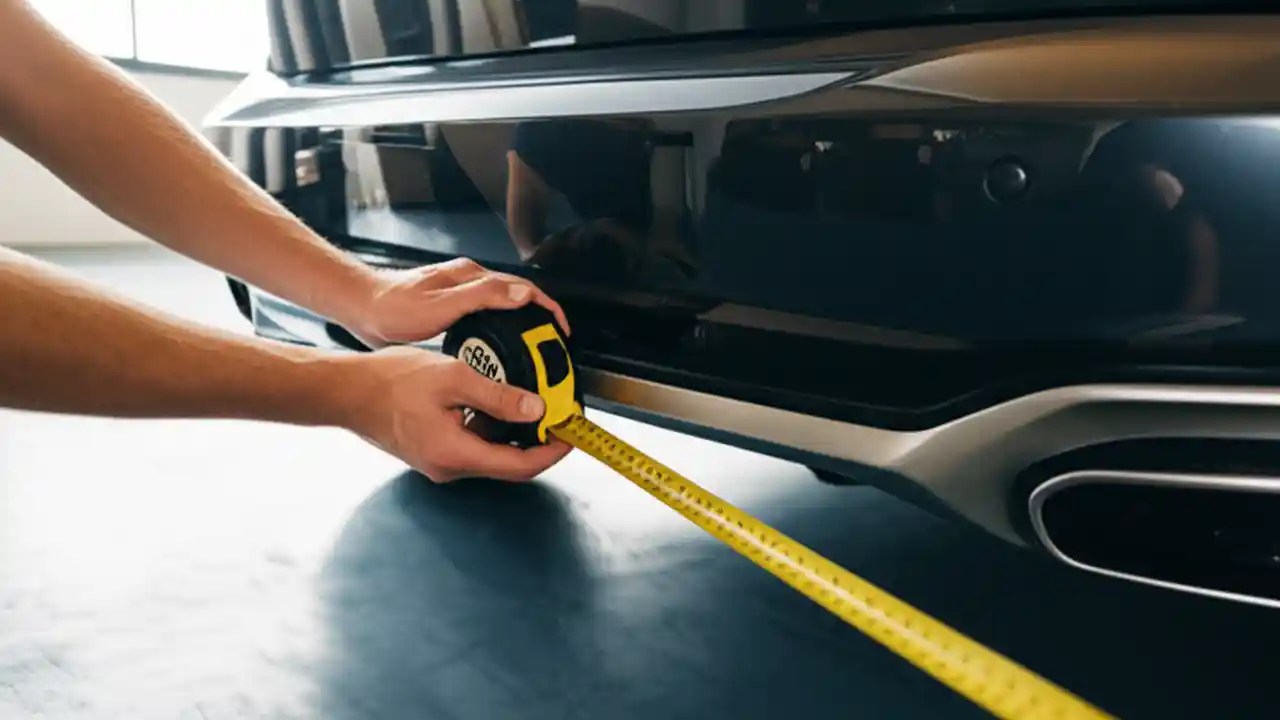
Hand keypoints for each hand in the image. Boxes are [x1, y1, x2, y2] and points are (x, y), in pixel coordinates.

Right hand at [335, 346, 571, 482]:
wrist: (347, 393)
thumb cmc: (389, 383)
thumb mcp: (453, 377)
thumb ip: (498, 395)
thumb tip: (536, 408)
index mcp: (457, 454)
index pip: (521, 465)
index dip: (552, 451)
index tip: (571, 434)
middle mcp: (450, 468)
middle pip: (510, 464)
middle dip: (539, 443)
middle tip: (558, 417)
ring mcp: (440, 464)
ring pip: (492, 455)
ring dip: (515, 434)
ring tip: (533, 404)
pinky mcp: (433, 453)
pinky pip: (473, 447)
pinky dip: (492, 430)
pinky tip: (495, 404)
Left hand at [348, 258, 569, 347]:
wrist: (360, 309)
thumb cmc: (392, 308)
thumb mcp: (440, 306)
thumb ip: (482, 296)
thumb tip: (521, 294)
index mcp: (471, 277)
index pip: (523, 288)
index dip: (547, 308)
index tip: (560, 328)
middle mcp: (468, 282)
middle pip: (517, 296)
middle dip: (540, 317)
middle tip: (551, 344)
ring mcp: (459, 294)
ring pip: (503, 306)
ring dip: (521, 324)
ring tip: (532, 348)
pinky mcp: (450, 308)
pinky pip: (487, 316)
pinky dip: (501, 329)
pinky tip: (497, 347)